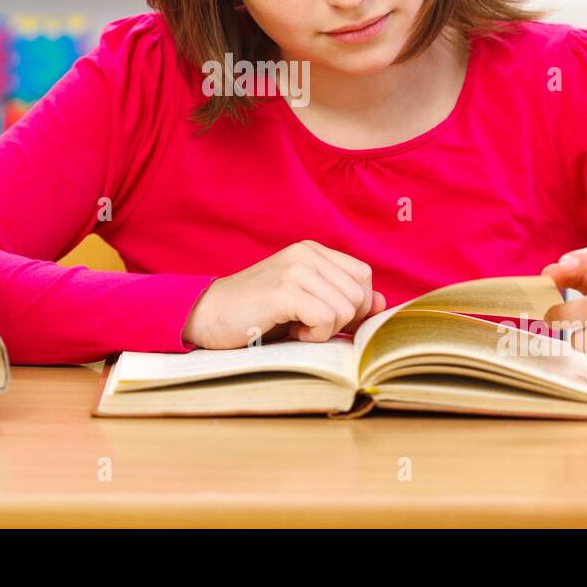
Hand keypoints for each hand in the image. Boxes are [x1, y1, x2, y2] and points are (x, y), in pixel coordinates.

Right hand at [183, 240, 387, 349]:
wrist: (206, 316)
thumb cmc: (255, 314)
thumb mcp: (304, 303)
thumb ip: (340, 298)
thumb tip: (380, 302)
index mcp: (312, 251)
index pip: (363, 276)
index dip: (356, 305)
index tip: (327, 320)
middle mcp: (306, 253)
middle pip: (360, 294)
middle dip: (343, 321)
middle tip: (309, 327)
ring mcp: (295, 269)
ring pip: (347, 307)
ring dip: (326, 330)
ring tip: (297, 328)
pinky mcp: (285, 290)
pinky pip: (327, 318)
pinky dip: (315, 335)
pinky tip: (292, 332)